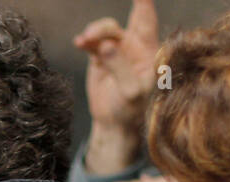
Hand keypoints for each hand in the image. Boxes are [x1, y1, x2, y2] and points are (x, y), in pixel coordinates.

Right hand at [75, 0, 159, 173]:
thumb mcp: (130, 92)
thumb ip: (120, 67)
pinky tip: (79, 43)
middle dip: (116, 15)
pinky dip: (85, 40)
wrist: (114, 123)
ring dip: (96, 32)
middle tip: (102, 21)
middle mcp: (136, 47)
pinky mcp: (101, 57)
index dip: (144, 4)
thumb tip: (107, 44)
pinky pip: (92, 42)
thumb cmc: (130, 110)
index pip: (149, 21)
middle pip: (128, 20)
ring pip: (107, 29)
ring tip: (85, 40)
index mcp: (150, 52)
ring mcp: (118, 50)